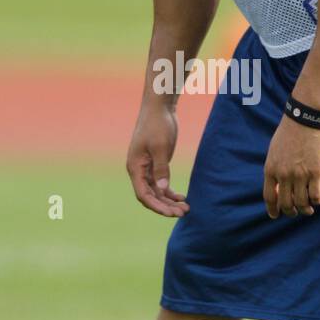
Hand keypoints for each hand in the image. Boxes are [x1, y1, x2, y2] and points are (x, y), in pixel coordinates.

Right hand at [126, 101, 189, 217]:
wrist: (160, 106)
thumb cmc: (158, 124)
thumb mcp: (161, 147)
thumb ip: (161, 169)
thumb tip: (163, 190)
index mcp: (134, 167)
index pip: (143, 194)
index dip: (156, 206)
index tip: (171, 213)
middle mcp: (138, 170)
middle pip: (150, 196)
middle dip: (165, 206)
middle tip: (184, 213)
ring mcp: (146, 168)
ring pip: (156, 192)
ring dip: (169, 201)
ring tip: (185, 208)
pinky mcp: (156, 164)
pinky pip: (161, 184)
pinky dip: (170, 192)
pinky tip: (181, 197)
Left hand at [263, 115, 319, 218]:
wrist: (305, 118)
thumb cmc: (290, 132)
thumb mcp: (274, 151)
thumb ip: (275, 168)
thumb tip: (278, 185)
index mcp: (271, 169)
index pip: (269, 197)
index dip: (272, 209)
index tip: (275, 215)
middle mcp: (284, 175)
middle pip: (286, 204)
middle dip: (291, 212)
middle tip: (296, 212)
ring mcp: (300, 175)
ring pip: (302, 203)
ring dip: (305, 209)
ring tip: (309, 208)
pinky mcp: (317, 172)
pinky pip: (316, 195)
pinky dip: (316, 200)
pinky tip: (317, 199)